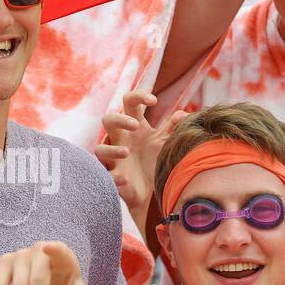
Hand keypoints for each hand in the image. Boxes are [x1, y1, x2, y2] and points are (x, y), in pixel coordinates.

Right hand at [93, 90, 187, 220]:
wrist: (154, 188)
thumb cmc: (157, 158)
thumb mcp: (167, 141)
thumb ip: (175, 127)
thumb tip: (184, 115)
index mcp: (135, 126)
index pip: (129, 102)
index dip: (138, 96)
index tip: (154, 101)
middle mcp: (121, 139)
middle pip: (108, 120)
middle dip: (119, 120)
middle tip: (135, 125)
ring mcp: (114, 158)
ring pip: (99, 149)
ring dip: (112, 149)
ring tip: (126, 152)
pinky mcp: (112, 177)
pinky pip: (106, 175)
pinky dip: (114, 177)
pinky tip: (125, 179)